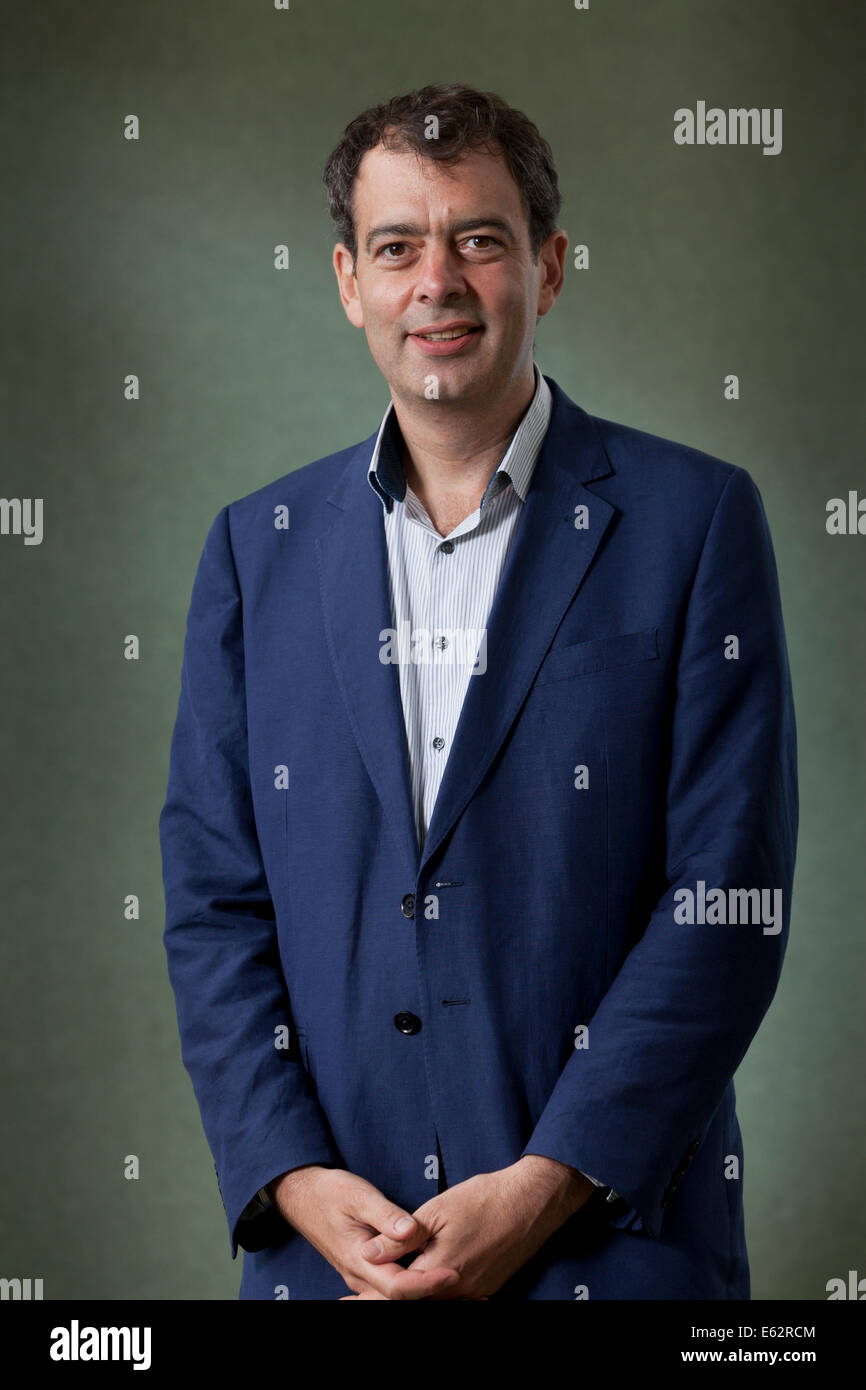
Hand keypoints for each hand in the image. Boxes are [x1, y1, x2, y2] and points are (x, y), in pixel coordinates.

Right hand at [270, 1165, 459, 1299]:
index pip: (398, 1287)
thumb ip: (386, 1215)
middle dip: (433, 1294)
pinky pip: (393, 1286)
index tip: (453, 1272)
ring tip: (462, 1288)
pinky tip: (436, 1278)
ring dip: (426, 1292)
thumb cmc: (330, 1193)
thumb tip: (412, 1231)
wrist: (302, 1196)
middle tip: (472, 1294)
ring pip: (397, 1295)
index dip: (428, 1283)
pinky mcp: (367, 1271)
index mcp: (359, 1261)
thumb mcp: (359, 1195)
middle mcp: (361, 1277)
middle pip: (401, 1299)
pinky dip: (416, 1286)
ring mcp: (363, 1277)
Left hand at [341, 1155, 593, 1299]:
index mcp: (440, 1270)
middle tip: (355, 1300)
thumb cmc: (485, 1199)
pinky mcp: (488, 1286)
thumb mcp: (438, 1210)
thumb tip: (368, 1254)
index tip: (346, 1299)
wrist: (532, 1203)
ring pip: (435, 1301)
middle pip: (416, 1303)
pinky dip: (434, 1294)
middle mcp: (457, 1290)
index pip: (397, 1294)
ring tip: (388, 1287)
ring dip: (411, 1297)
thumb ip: (401, 1236)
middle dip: (387, 1300)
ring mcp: (475, 1291)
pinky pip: (455, 1298)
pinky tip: (426, 1283)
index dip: (370, 1298)